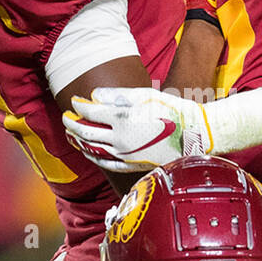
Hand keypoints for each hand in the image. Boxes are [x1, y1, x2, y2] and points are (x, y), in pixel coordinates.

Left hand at [63, 88, 212, 171]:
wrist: (196, 136)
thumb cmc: (174, 112)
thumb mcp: (147, 96)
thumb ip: (119, 95)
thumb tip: (95, 95)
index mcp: (123, 119)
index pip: (91, 112)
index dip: (79, 105)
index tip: (74, 101)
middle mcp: (120, 139)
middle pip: (86, 132)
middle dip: (72, 124)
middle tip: (66, 117)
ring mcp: (125, 154)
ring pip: (92, 149)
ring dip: (78, 141)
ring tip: (71, 134)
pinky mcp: (132, 165)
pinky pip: (106, 163)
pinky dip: (93, 156)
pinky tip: (89, 152)